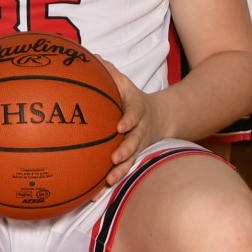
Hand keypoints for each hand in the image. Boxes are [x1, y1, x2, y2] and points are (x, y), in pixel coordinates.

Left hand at [105, 65, 167, 184]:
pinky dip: (110, 182)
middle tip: (115, 158)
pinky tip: (95, 194)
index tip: (121, 126)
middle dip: (126, 151)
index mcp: (137, 111)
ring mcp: (137, 147)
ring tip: (108, 181)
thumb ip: (109, 73)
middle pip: (135, 142)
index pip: (134, 114)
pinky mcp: (132, 159)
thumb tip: (91, 56)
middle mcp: (139, 131)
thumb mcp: (125, 84)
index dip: (129, 120)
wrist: (160, 117)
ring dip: (120, 172)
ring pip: (130, 161)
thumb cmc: (133, 99)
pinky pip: (122, 171)